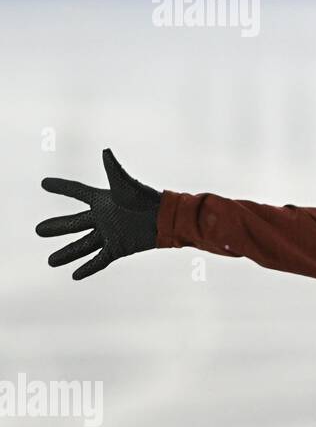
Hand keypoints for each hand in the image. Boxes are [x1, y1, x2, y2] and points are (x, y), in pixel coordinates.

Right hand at [36, 148, 161, 279]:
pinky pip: (100, 260)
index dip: (61, 187)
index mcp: (103, 200)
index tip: (44, 183)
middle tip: (38, 230)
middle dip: (56, 227)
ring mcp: (110, 234)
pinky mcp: (118, 248)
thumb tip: (105, 151)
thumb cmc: (147, 199)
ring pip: (82, 245)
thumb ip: (114, 170)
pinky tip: (75, 275)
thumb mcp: (126, 185)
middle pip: (74, 223)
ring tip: (50, 261)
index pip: (77, 191)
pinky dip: (88, 268)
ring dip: (66, 253)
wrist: (166, 219)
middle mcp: (103, 218)